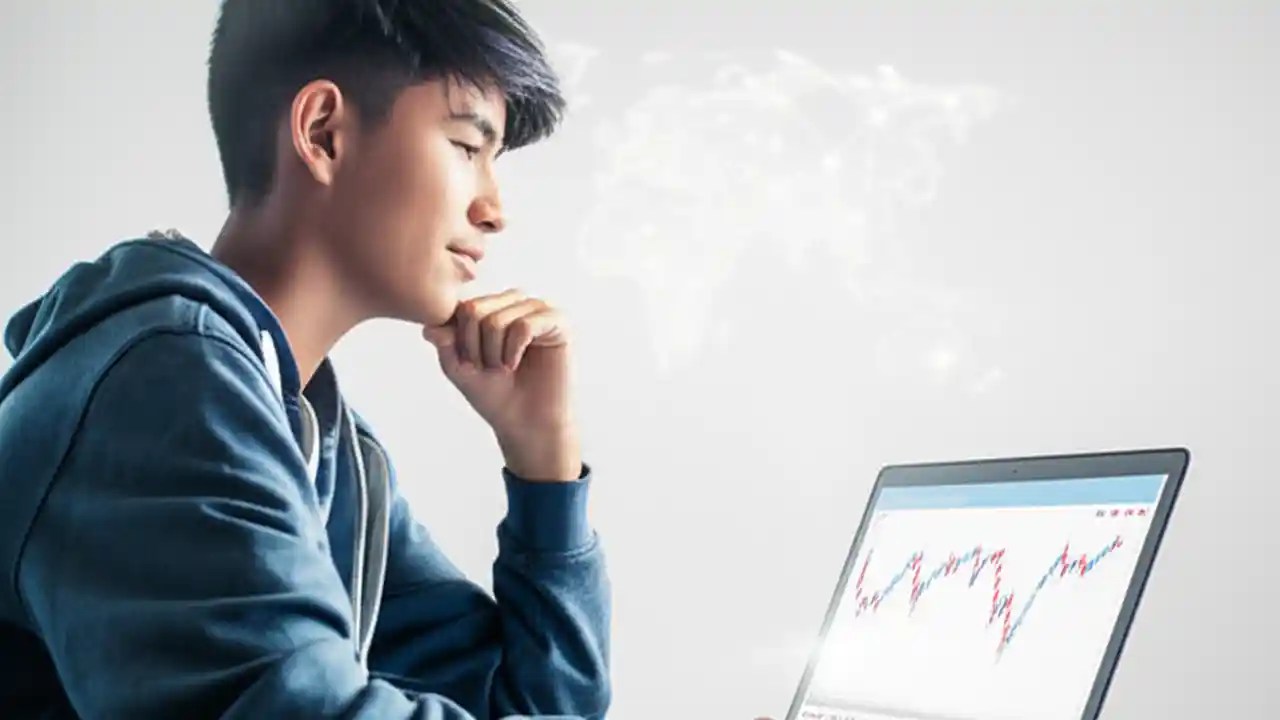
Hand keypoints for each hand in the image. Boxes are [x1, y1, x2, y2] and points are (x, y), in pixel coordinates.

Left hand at [422, 289, 580, 480]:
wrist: (526, 424)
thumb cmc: (496, 395)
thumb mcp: (458, 367)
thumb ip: (444, 342)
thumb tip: (429, 326)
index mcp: (493, 306)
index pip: (461, 306)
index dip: (459, 340)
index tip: (470, 365)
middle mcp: (515, 302)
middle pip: (475, 309)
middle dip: (474, 347)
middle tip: (489, 368)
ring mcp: (538, 309)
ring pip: (497, 319)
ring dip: (493, 353)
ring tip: (504, 368)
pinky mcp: (558, 322)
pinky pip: (524, 326)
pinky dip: (513, 351)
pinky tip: (516, 364)